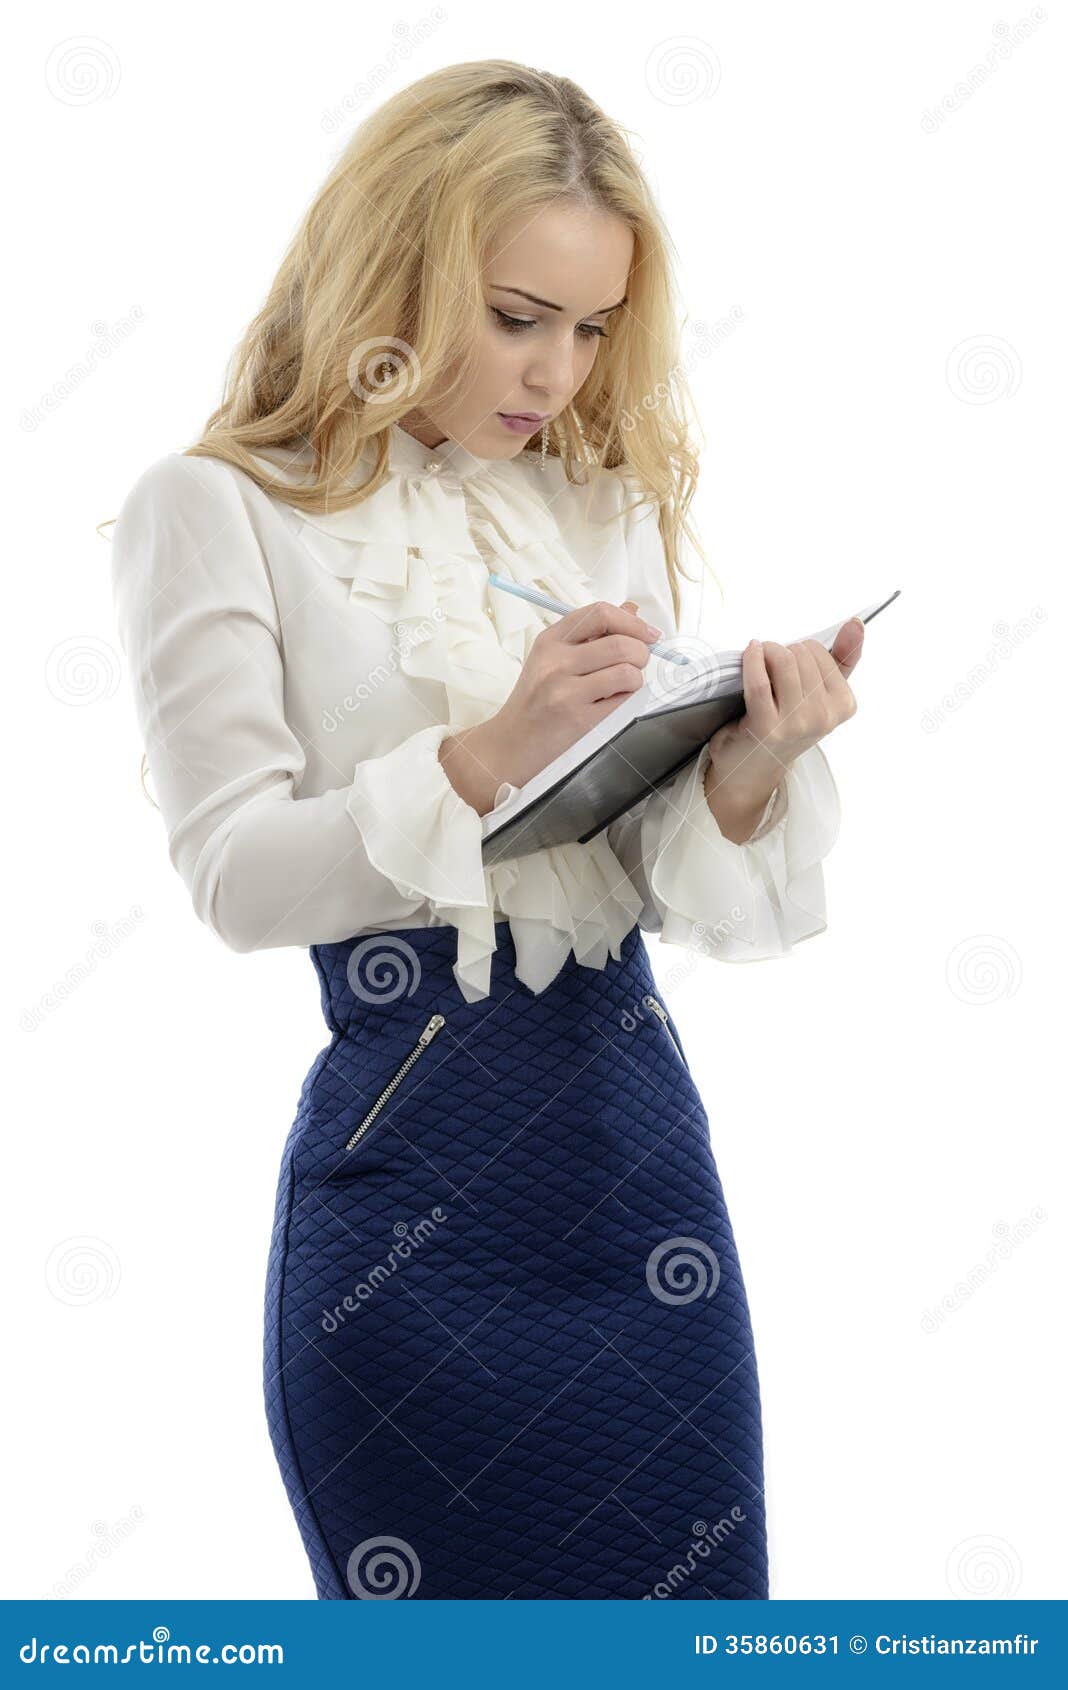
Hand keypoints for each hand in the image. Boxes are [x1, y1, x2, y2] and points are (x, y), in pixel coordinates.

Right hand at [439, 597, 659, 814]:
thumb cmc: (535, 701)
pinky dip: (628, 701)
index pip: (600, 613)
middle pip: (621, 643)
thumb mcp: (553, 659)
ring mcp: (566, 692)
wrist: (510, 744)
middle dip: (641, 653)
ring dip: (636, 680)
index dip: (632, 622)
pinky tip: (612, 704)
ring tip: (622, 687)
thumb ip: (593, 635)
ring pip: (628, 672)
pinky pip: (624, 702)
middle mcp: (555, 662)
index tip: (648, 634)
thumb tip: (631, 610)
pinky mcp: (578, 720)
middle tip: (637, 664)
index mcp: (550, 640)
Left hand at [704, 617, 864, 826]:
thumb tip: (855, 623)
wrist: (754, 767)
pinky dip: (752, 659)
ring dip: (765, 650)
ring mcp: (797, 724)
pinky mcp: (767, 727)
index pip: (820, 651)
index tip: (790, 666)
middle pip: (800, 654)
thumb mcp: (820, 693)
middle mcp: (824, 717)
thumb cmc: (786, 723)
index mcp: (844, 706)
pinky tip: (750, 652)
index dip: (799, 651)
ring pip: (782, 661)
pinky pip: (759, 680)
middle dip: (781, 651)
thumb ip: (843, 657)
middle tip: (769, 666)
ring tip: (758, 658)